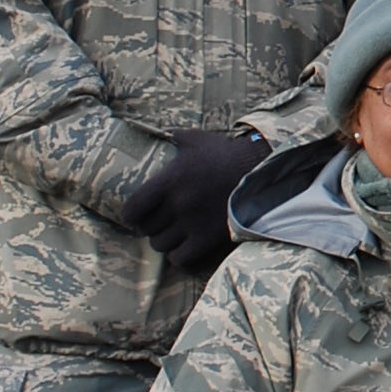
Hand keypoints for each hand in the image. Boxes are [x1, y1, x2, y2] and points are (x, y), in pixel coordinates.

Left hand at [117, 128, 267, 275]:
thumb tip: (167, 133)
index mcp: (169, 180)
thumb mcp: (199, 140)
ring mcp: (192, 224)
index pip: (133, 208)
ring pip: (160, 245)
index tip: (134, 214)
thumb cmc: (228, 154)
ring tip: (168, 234)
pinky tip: (183, 247)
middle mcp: (177, 204)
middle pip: (146, 228)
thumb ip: (178, 137)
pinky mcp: (208, 239)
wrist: (260, 173)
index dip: (130, 214)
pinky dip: (178, 255)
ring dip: (162, 241)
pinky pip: (180, 258)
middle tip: (155, 222)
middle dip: (148, 226)